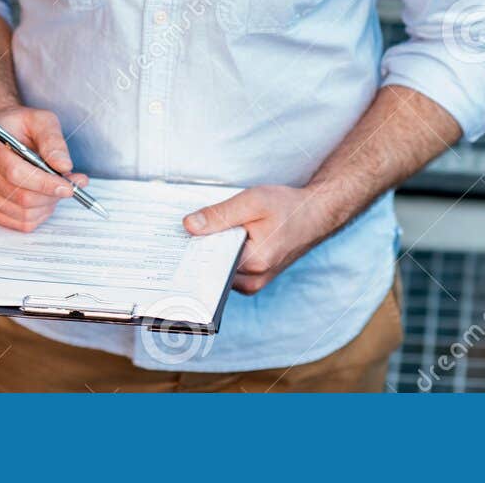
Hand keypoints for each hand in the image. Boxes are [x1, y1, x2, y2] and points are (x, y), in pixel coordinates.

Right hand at [0, 106, 87, 231]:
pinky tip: (42, 197)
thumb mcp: (40, 120)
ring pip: (25, 213)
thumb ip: (53, 140)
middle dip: (52, 194)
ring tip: (53, 186)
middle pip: (22, 196)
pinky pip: (22, 224)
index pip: (16, 173)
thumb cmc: (20, 127)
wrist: (0, 136)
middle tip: (71, 185)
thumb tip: (64, 166)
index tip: (69, 187)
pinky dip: (40, 214)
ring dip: (48, 204)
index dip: (45, 183)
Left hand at [184, 184, 339, 293]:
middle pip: (210, 271)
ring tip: (191, 236)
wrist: (315, 214)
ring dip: (205, 254)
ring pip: (216, 271)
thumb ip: (220, 214)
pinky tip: (210, 240)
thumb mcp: (253, 201)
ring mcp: (253, 283)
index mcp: (252, 263)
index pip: (208, 265)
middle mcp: (252, 281)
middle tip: (174, 237)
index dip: (187, 252)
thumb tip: (189, 225)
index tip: (169, 243)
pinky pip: (225, 270)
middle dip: (193, 253)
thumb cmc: (288, 207)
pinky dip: (217, 256)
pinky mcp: (253, 278)